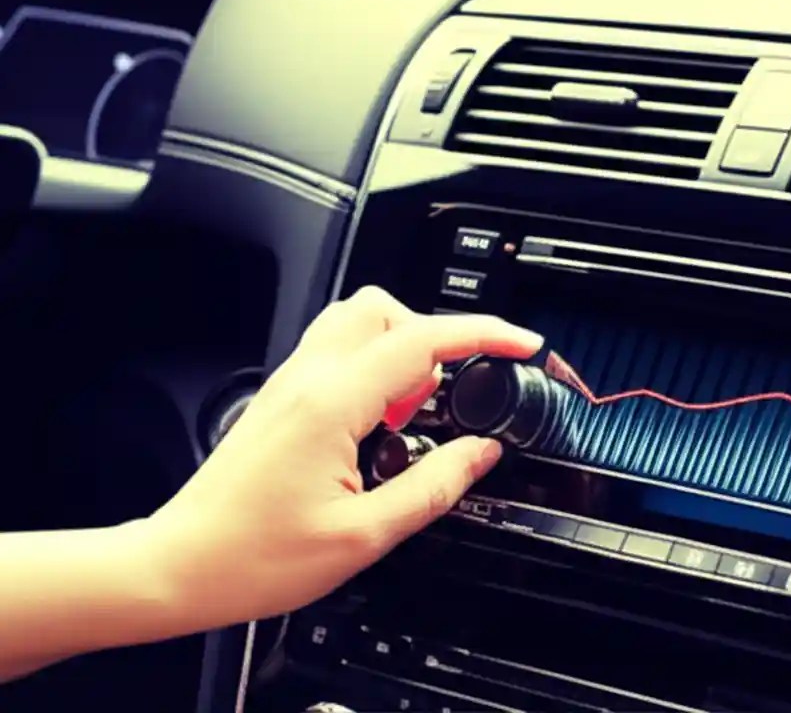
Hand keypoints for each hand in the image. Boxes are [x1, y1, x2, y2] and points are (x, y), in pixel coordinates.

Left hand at [145, 287, 542, 628]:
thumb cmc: (254, 557)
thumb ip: (434, 487)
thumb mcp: (365, 536)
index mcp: (332, 404)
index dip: (483, 334)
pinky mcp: (282, 399)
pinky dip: (376, 369)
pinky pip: (339, 353)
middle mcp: (308, 379)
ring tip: (419, 410)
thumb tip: (482, 454)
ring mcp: (290, 384)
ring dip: (403, 350)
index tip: (521, 344)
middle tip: (459, 390)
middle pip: (387, 310)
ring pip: (359, 323)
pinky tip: (382, 423)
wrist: (181, 566)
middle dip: (438, 337)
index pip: (422, 340)